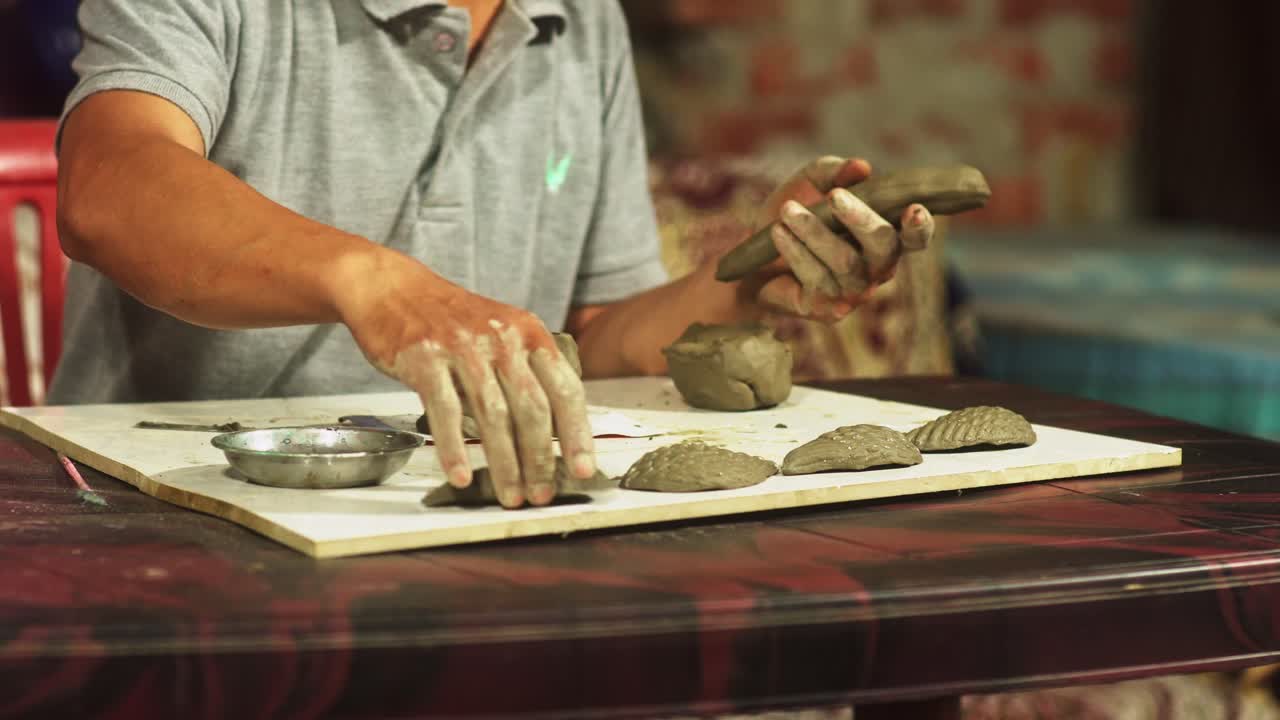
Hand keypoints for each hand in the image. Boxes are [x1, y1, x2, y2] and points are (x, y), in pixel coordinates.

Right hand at [335, 249, 594, 508]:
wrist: (393, 288)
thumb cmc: (450, 320)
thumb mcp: (502, 332)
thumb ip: (527, 371)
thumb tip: (554, 432)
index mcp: (529, 333)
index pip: (565, 389)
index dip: (577, 434)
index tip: (582, 469)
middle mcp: (501, 339)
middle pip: (532, 409)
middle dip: (540, 459)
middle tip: (542, 494)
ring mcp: (463, 348)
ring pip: (492, 416)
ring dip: (504, 464)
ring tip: (510, 496)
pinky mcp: (425, 359)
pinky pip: (444, 412)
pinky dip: (454, 449)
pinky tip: (461, 476)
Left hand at [748, 156, 934, 321]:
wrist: (753, 250)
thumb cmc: (795, 211)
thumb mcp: (812, 182)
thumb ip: (835, 171)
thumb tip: (861, 167)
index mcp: (885, 236)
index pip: (916, 238)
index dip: (921, 227)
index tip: (914, 209)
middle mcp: (877, 268)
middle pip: (883, 247)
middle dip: (860, 219)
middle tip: (834, 197)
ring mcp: (854, 292)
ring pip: (845, 262)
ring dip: (815, 232)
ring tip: (788, 211)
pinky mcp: (827, 309)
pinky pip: (816, 279)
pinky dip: (796, 251)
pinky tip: (779, 233)